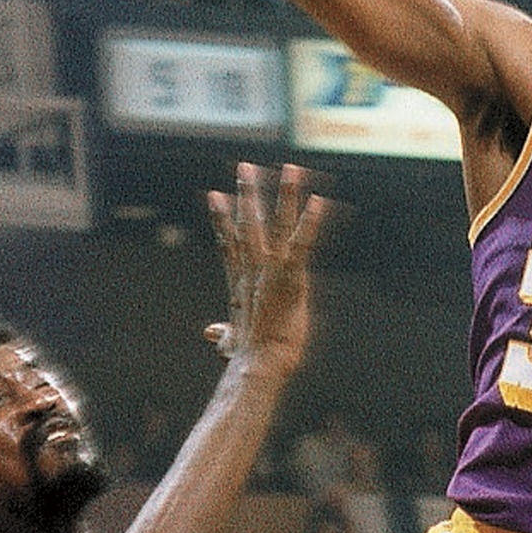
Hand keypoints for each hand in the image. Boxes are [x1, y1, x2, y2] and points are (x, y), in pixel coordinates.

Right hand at [204, 162, 326, 381]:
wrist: (258, 365)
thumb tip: (212, 334)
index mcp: (241, 283)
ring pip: (276, 225)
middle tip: (244, 166)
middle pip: (248, 225)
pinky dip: (310, 223)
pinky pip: (302, 244)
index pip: (230, 243)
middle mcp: (253, 271)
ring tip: (291, 168)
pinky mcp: (290, 277)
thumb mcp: (232, 343)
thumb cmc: (249, 359)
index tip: (215, 195)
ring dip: (285, 195)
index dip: (223, 219)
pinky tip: (319, 202)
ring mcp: (271, 271)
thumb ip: (224, 333)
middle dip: (248, 193)